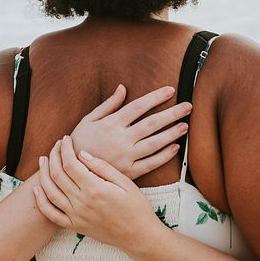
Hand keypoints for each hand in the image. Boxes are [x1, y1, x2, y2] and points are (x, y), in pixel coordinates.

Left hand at [32, 136, 164, 253]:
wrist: (138, 236)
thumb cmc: (136, 207)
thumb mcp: (125, 182)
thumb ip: (102, 167)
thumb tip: (82, 154)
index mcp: (94, 189)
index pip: (70, 163)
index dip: (65, 149)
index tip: (66, 139)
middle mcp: (81, 202)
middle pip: (57, 175)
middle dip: (53, 156)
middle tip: (56, 145)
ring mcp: (76, 216)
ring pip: (50, 192)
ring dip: (43, 174)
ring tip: (43, 160)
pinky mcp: (74, 226)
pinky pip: (51, 214)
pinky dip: (41, 201)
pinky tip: (36, 189)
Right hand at [70, 85, 191, 178]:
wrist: (70, 172)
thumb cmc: (79, 142)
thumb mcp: (89, 120)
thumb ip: (108, 105)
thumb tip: (123, 88)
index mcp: (111, 124)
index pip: (138, 106)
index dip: (155, 97)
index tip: (171, 90)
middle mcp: (120, 139)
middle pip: (151, 124)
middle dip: (172, 113)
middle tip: (189, 106)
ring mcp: (126, 157)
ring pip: (154, 143)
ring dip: (172, 134)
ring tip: (186, 126)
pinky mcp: (128, 172)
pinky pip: (151, 164)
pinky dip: (164, 156)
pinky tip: (175, 148)